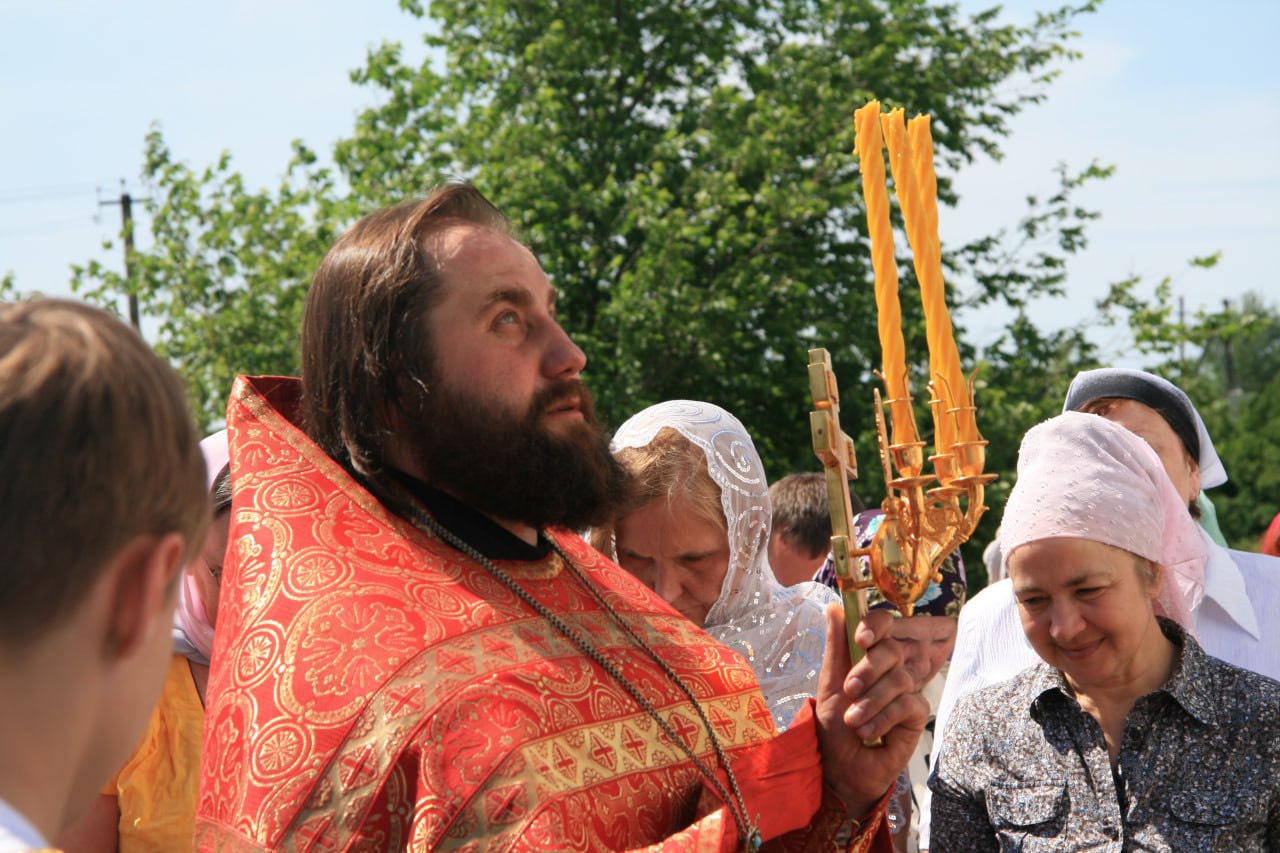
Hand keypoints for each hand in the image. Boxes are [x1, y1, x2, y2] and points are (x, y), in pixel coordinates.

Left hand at [815, 603, 927, 816]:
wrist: (840, 766)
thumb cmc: (833, 724)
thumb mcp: (829, 683)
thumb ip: (836, 646)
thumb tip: (835, 606)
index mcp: (869, 655)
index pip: (883, 625)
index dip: (876, 625)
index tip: (861, 639)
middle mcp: (891, 668)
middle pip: (893, 650)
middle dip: (868, 670)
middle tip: (849, 690)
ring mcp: (907, 689)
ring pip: (899, 679)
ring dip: (871, 702)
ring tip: (853, 721)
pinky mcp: (918, 714)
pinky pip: (909, 704)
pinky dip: (883, 718)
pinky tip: (868, 732)